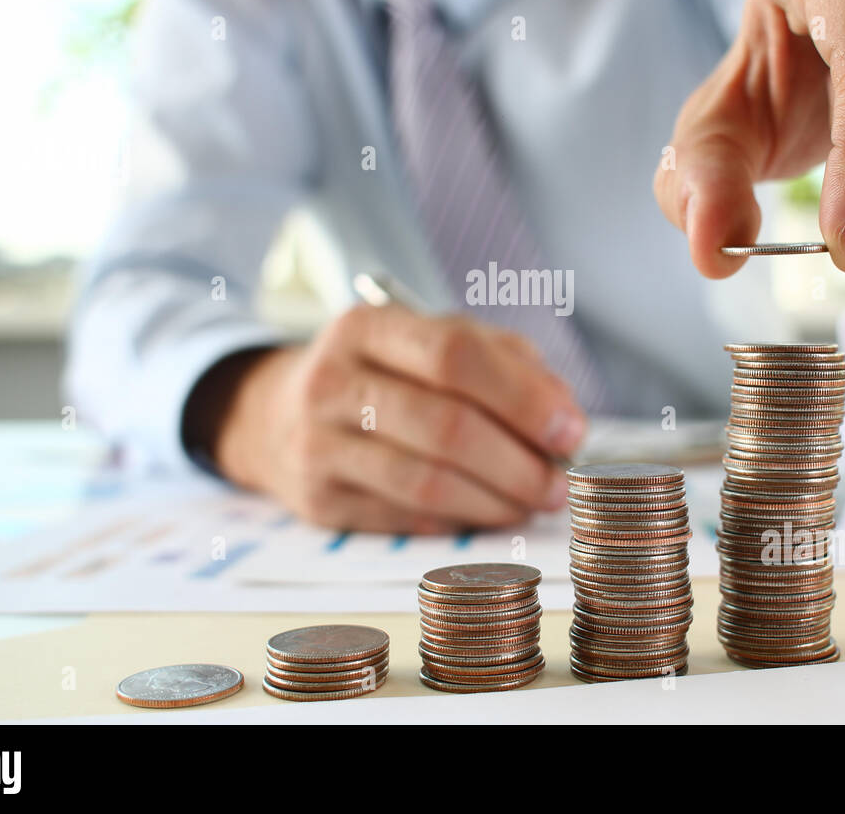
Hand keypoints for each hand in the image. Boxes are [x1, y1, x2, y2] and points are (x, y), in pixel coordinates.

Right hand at [194, 304, 584, 532]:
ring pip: (426, 483)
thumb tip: (563, 418)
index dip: (522, 397)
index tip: (570, 430)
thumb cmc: (383, 372)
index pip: (454, 355)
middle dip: (518, 462)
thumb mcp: (432, 340)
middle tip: (557, 483)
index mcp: (367, 326)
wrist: (275, 413)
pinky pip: (405, 518)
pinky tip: (482, 512)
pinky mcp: (316, 502)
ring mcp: (317, 445)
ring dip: (496, 501)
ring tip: (531, 503)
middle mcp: (332, 381)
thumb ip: (505, 364)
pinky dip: (458, 520)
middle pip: (445, 426)